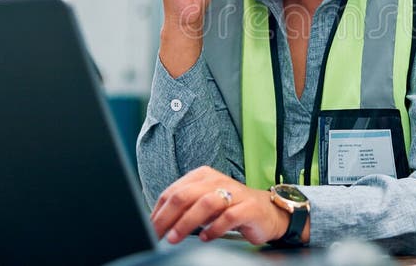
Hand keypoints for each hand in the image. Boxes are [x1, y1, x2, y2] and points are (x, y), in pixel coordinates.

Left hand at [150, 166, 291, 245]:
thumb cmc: (230, 209)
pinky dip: (214, 228)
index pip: (173, 192)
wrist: (266, 212)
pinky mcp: (249, 207)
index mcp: (203, 176)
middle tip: (157, 235)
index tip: (148, 230)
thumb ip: (183, 210)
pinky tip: (205, 237)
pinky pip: (229, 216)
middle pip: (185, 196)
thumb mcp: (203, 206)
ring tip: (175, 238)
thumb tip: (156, 223)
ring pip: (205, 204)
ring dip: (186, 222)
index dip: (158, 212)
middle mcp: (217, 181)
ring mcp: (235, 193)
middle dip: (167, 217)